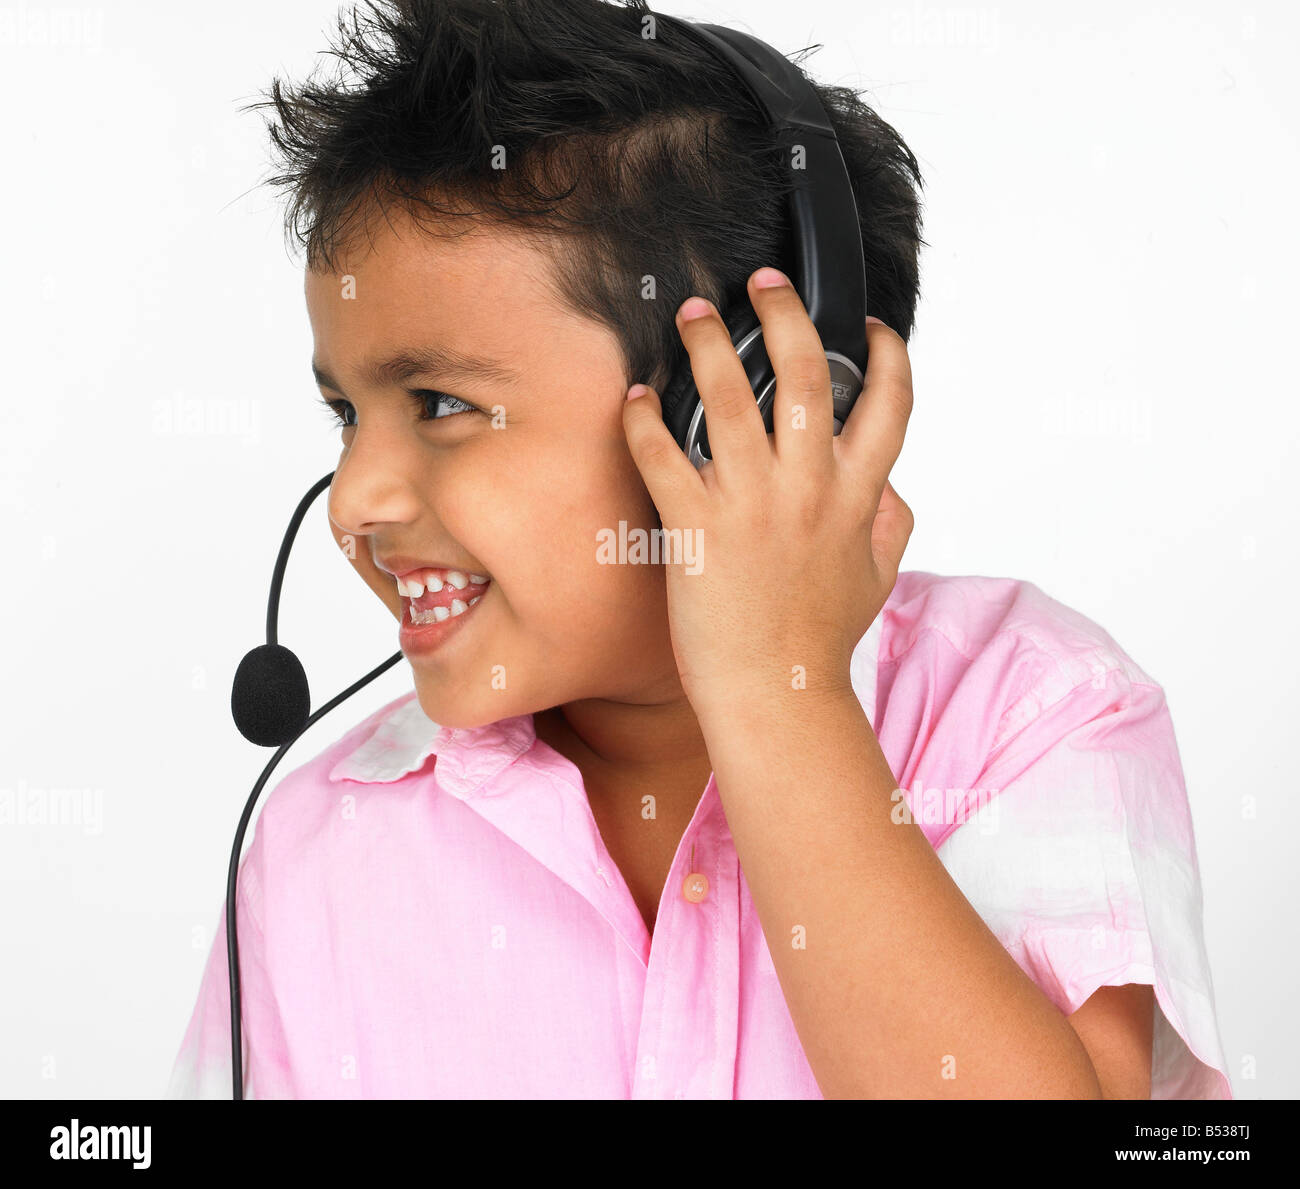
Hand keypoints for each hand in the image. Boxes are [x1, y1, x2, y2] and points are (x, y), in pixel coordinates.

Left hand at [621, 266, 913, 715]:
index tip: (869, 328)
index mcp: (858, 495)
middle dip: (784, 313)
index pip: (890, 403)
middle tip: (763, 284)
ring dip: (706, 345)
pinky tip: (636, 398)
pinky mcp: (697, 527)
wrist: (776, 694)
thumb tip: (893, 488)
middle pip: (805, 372)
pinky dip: (644, 419)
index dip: (885, 355)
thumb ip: (890, 522)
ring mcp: (751, 503)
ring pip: (729, 397)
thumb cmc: (819, 640)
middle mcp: (808, 487)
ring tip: (692, 314)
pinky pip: (663, 454)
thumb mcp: (877, 576)